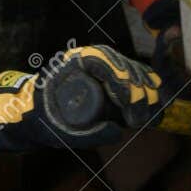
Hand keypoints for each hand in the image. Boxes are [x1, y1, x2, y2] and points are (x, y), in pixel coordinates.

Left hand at [0, 45, 163, 149]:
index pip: (106, 65)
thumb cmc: (42, 118)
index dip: (123, 86)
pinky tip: (158, 106)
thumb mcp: (60, 130)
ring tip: (152, 119)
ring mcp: (102, 64)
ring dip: (147, 93)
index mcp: (74, 63)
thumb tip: (118, 131)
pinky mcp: (111, 75)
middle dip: (139, 93)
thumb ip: (88, 133)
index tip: (130, 112)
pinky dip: (147, 89)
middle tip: (142, 122)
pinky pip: (134, 77)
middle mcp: (90, 58)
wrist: (33, 112)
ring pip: (134, 71)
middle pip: (125, 67)